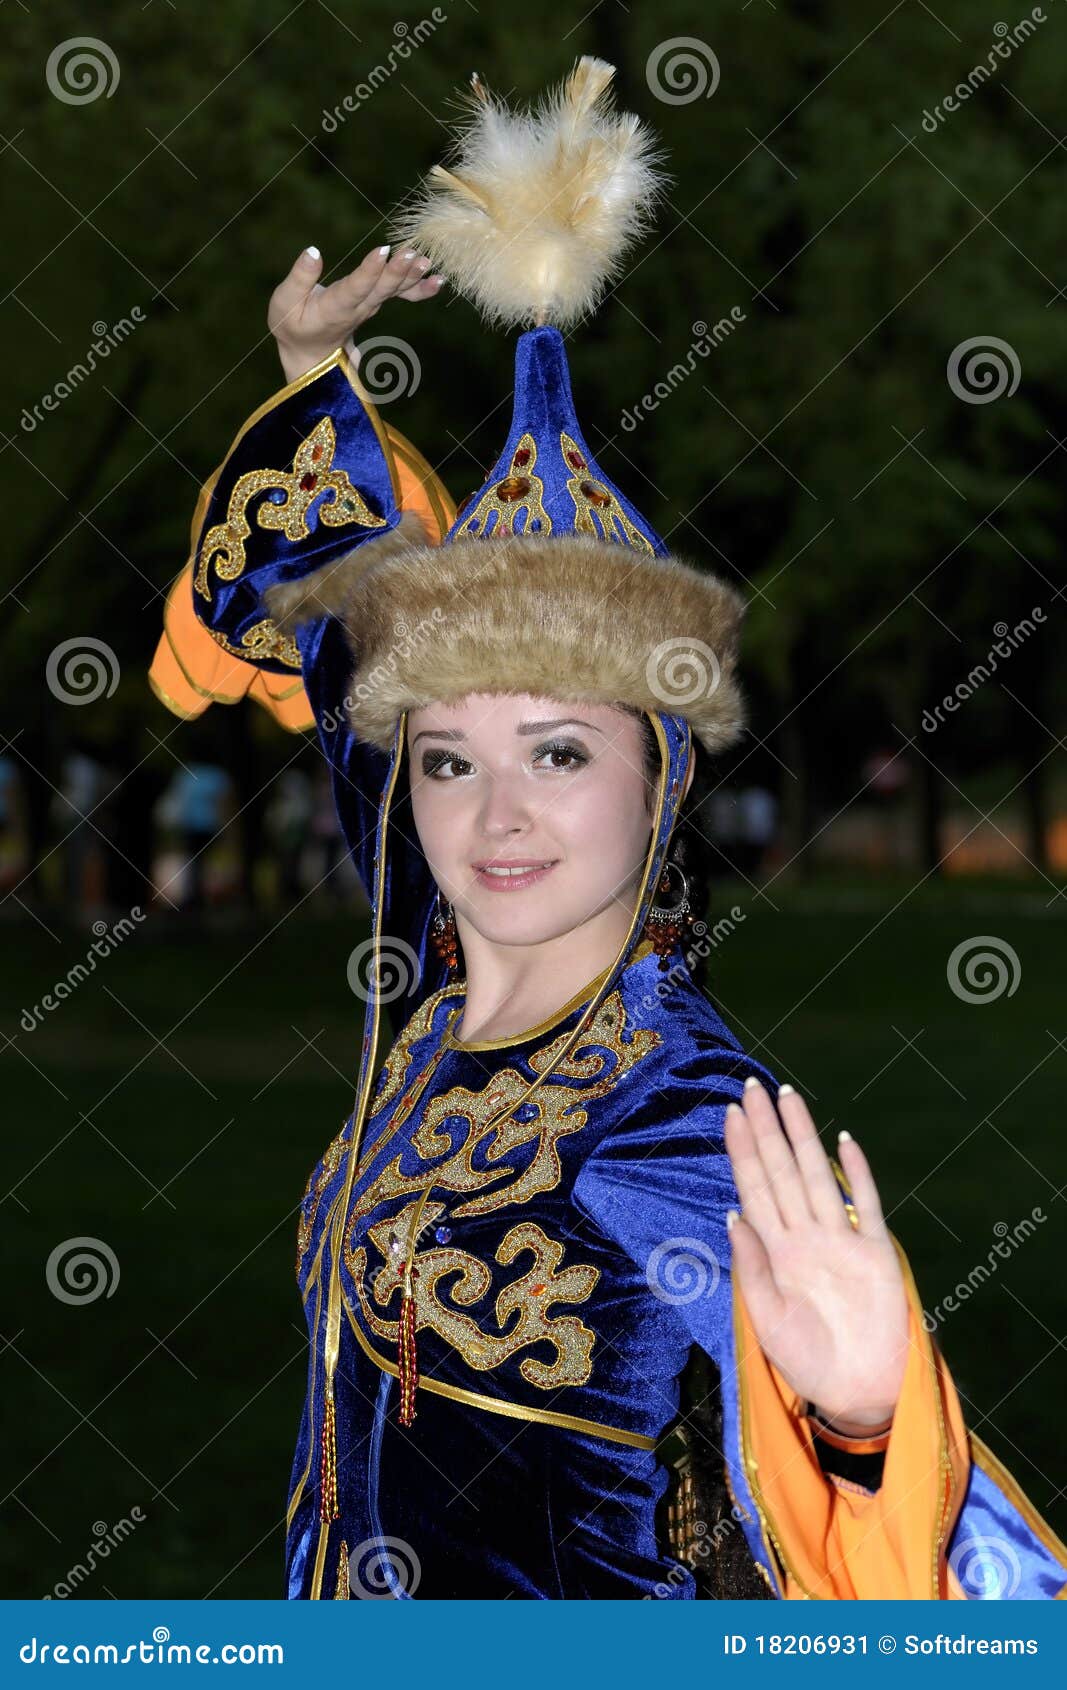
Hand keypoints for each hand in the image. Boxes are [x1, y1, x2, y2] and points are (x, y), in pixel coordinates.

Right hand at [268, 244, 444, 383]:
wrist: (311, 355)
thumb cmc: (293, 326)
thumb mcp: (284, 303)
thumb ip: (299, 279)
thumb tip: (313, 251)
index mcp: (334, 309)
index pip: (354, 289)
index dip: (369, 271)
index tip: (382, 252)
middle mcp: (357, 309)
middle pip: (381, 289)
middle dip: (397, 271)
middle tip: (412, 254)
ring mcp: (370, 307)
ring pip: (394, 290)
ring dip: (412, 276)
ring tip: (427, 261)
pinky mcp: (376, 302)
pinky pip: (401, 294)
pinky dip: (420, 288)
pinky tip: (438, 280)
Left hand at [723, 1078, 908, 1429]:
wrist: (857, 1394)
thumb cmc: (806, 1362)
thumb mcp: (767, 1321)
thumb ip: (752, 1269)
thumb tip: (732, 1215)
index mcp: (775, 1251)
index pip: (754, 1188)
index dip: (743, 1150)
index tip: (729, 1113)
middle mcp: (804, 1236)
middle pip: (782, 1170)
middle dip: (766, 1128)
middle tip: (752, 1085)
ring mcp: (840, 1240)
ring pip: (819, 1175)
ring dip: (804, 1136)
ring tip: (789, 1096)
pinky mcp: (876, 1253)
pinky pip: (865, 1204)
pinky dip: (858, 1172)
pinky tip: (845, 1140)